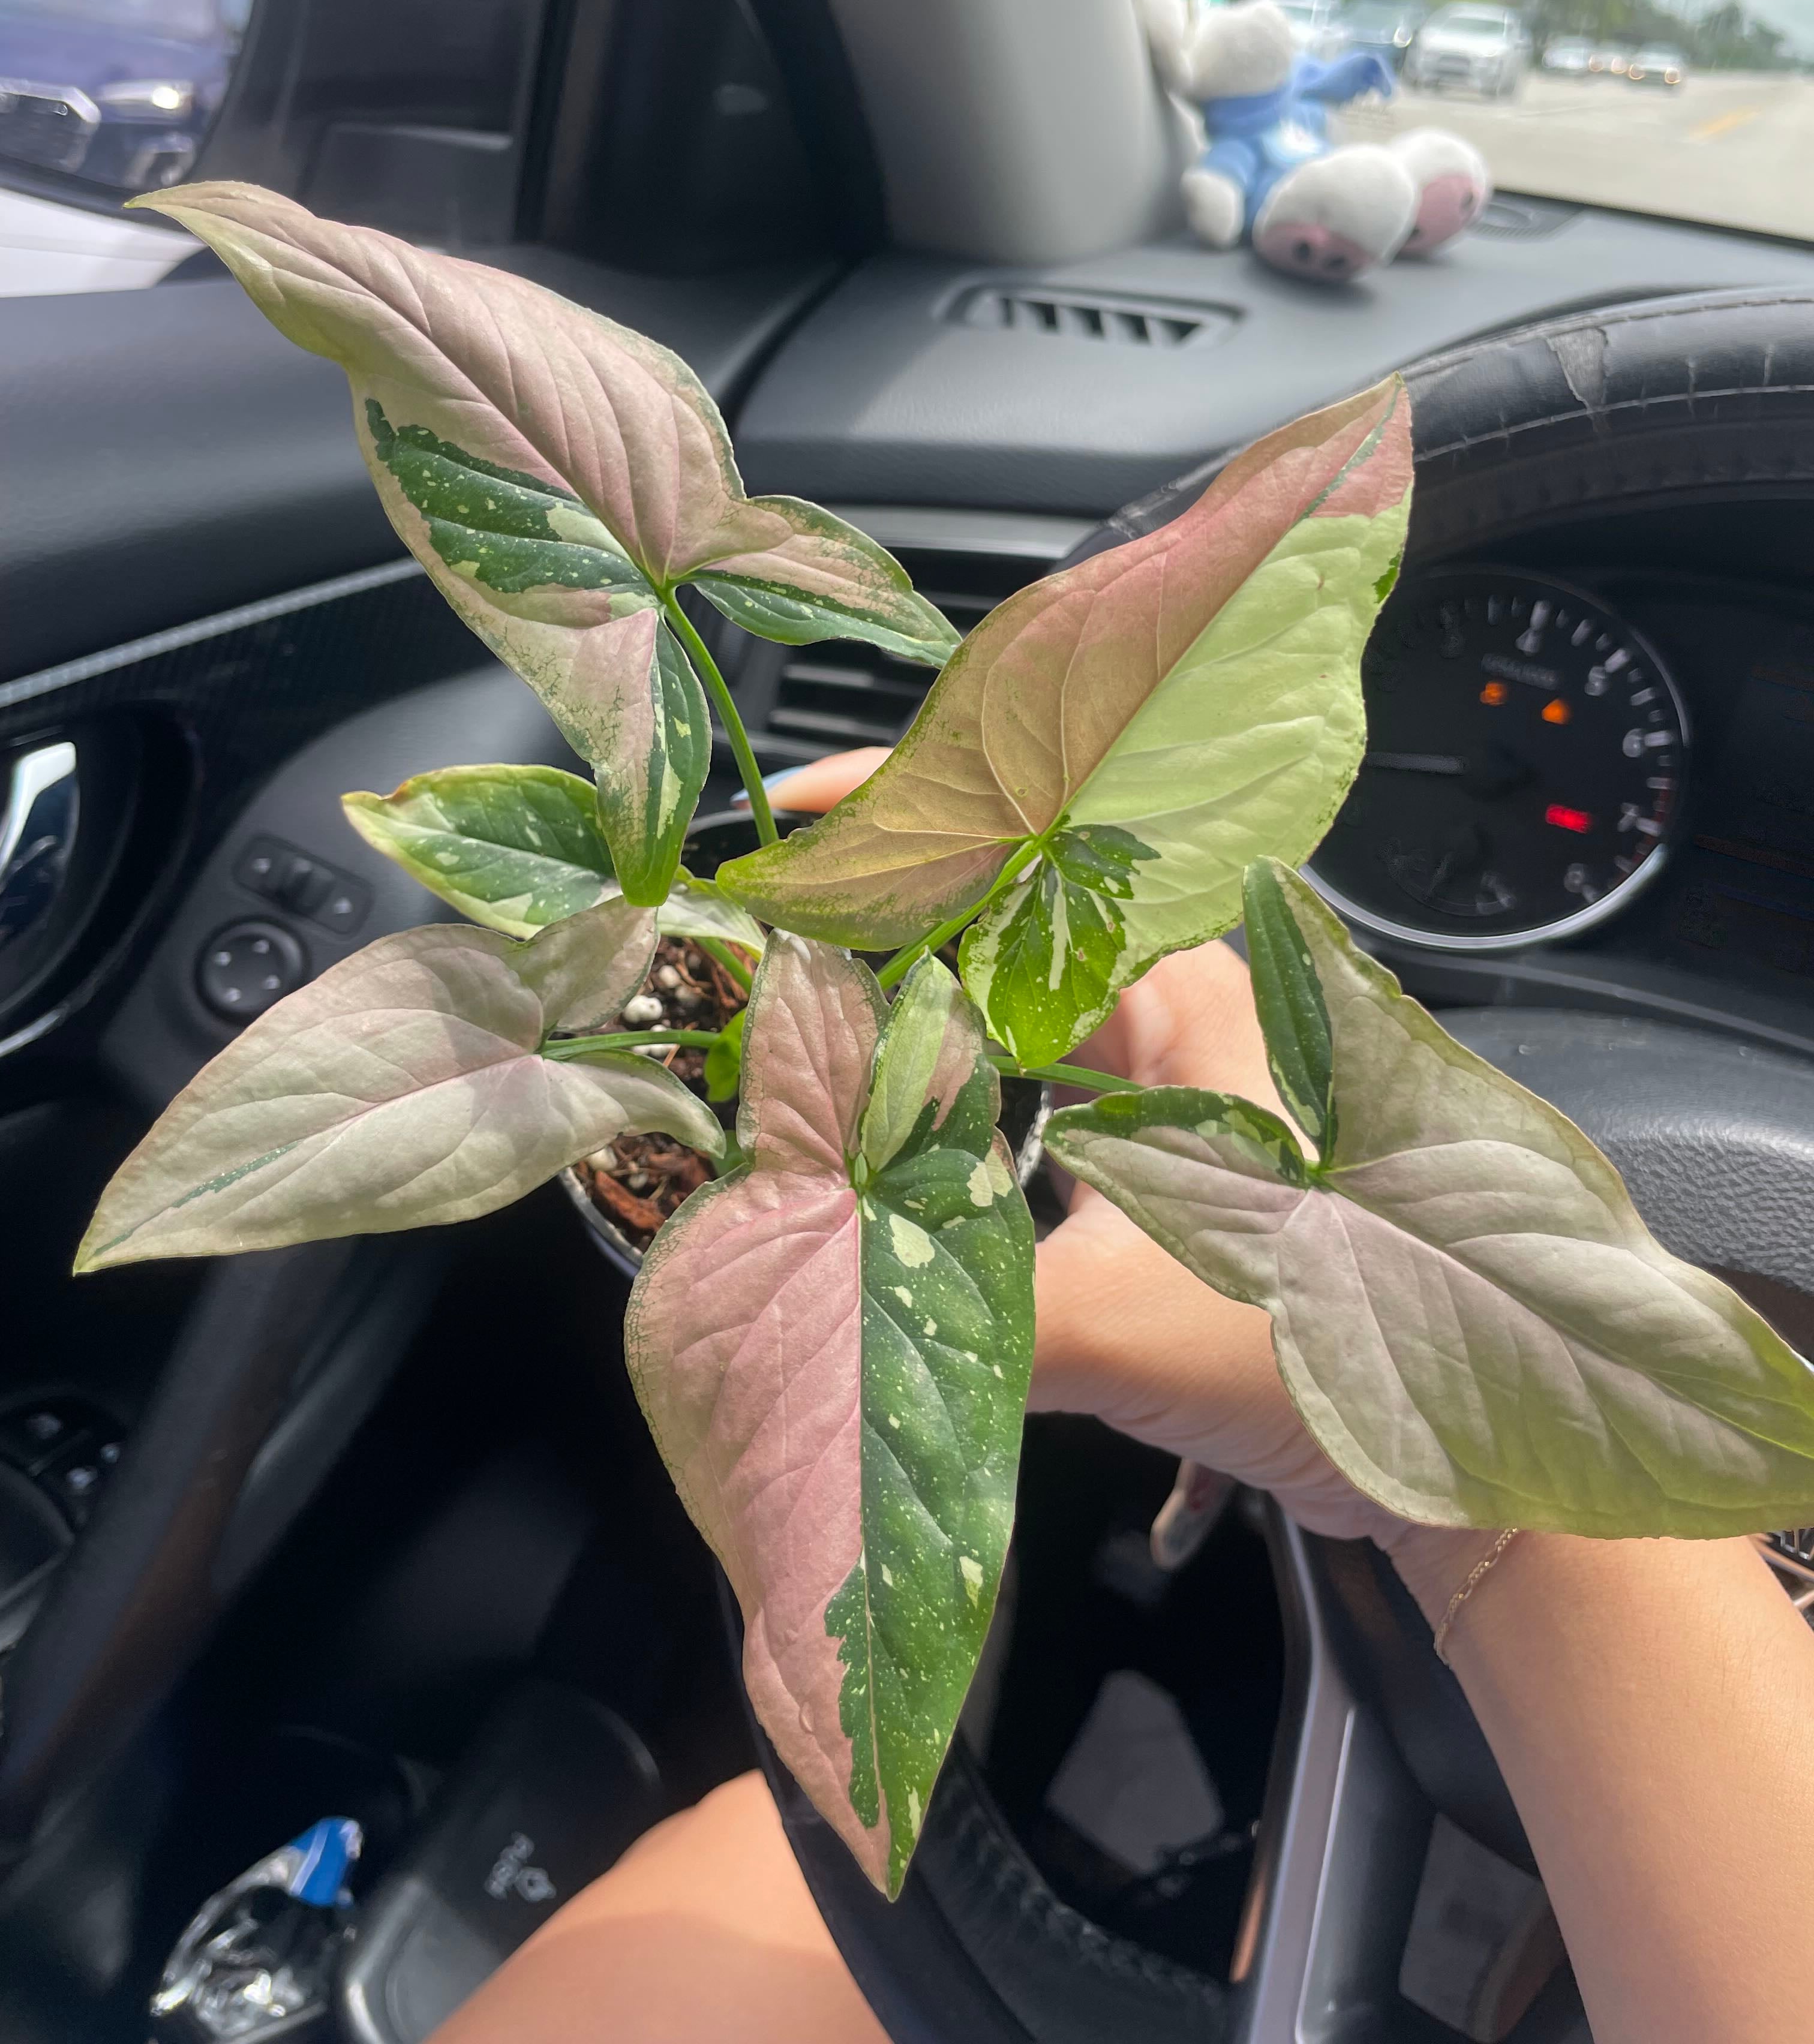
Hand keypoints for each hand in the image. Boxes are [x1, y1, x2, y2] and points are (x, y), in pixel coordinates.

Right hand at [762, 751, 1468, 1585]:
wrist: (1481, 1441)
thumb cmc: (1349, 1341)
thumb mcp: (1125, 1324)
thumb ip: (963, 1318)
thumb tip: (824, 1317)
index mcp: (1189, 1000)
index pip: (1033, 861)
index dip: (916, 821)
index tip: (805, 814)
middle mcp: (1191, 1021)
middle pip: (1017, 923)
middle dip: (897, 911)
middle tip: (774, 920)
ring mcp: (1189, 1090)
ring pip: (1030, 1007)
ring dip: (931, 1004)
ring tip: (815, 1004)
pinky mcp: (1187, 1165)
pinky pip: (1051, 1091)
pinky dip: (972, 1094)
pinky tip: (905, 1126)